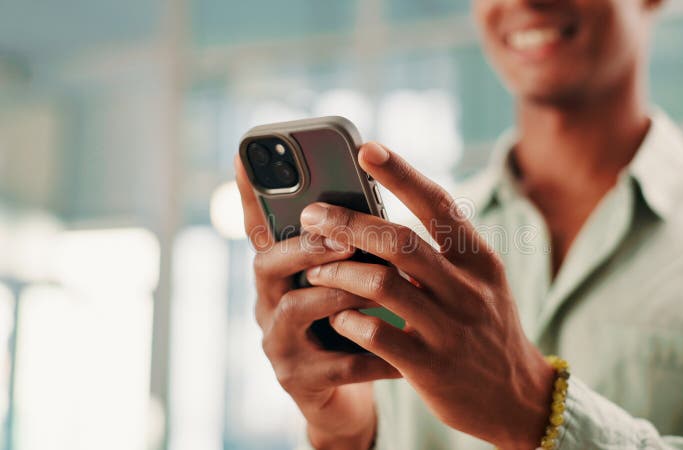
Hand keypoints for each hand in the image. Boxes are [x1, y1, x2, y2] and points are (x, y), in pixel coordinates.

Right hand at [235, 157, 400, 449]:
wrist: (346, 398)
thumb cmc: (352, 323)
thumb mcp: (349, 278)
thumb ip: (350, 245)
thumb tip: (378, 191)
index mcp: (282, 271)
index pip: (260, 225)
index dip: (250, 193)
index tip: (245, 155)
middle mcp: (269, 302)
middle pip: (267, 263)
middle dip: (306, 245)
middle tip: (344, 237)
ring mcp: (280, 343)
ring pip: (296, 307)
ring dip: (341, 291)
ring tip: (384, 286)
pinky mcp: (301, 380)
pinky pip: (340, 363)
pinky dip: (376, 352)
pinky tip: (407, 348)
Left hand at [299, 143, 555, 449]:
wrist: (517, 399)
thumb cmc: (487, 330)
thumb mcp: (481, 285)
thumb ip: (444, 255)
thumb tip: (383, 219)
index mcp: (481, 262)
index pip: (439, 205)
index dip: (401, 174)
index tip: (366, 149)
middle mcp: (468, 290)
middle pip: (399, 241)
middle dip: (347, 223)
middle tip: (312, 215)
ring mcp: (449, 330)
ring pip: (382, 285)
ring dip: (339, 273)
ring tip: (315, 270)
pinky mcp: (430, 368)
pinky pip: (377, 335)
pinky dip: (348, 321)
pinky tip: (338, 318)